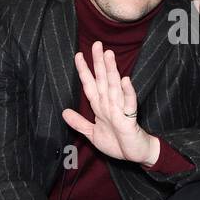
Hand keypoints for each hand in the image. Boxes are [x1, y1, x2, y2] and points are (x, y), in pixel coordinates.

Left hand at [63, 41, 159, 163]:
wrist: (135, 154)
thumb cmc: (117, 142)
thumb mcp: (93, 134)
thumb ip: (79, 123)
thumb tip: (64, 112)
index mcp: (100, 106)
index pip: (90, 85)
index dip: (84, 71)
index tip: (78, 56)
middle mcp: (110, 104)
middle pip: (103, 80)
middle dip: (99, 63)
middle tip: (96, 45)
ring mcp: (120, 110)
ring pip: (115, 87)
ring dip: (111, 71)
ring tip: (109, 56)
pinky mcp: (130, 119)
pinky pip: (129, 104)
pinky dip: (128, 93)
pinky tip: (126, 81)